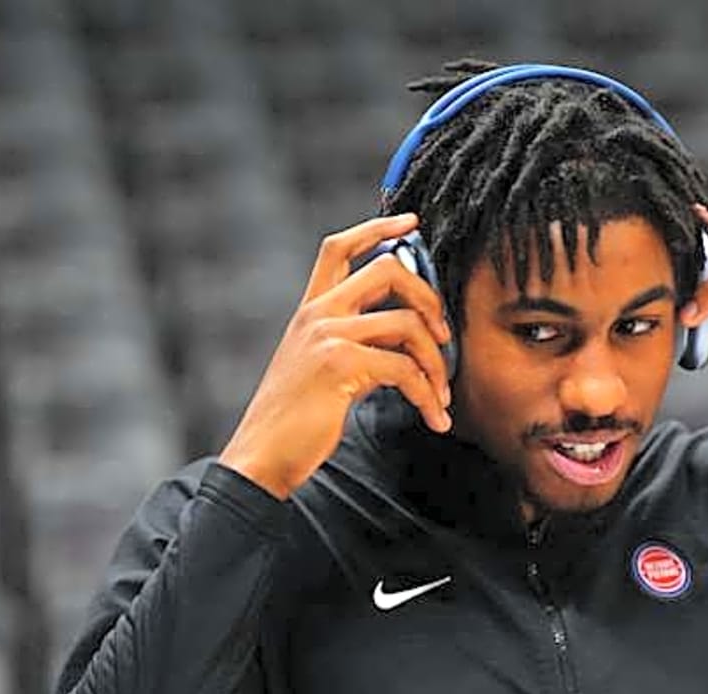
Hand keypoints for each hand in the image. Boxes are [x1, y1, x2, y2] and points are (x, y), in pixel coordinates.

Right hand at [218, 213, 451, 498]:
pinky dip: (428, 396)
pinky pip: (406, 369)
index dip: (377, 227)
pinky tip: (434, 418)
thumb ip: (359, 344)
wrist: (263, 455)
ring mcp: (328, 336)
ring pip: (407, 323)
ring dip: (436, 362)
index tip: (411, 223)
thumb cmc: (296, 420)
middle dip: (429, 298)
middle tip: (444, 336)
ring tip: (441, 395)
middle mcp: (317, 314)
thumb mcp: (324, 369)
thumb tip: (409, 340)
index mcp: (311, 310)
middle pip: (387, 269)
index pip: (340, 247)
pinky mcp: (340, 364)